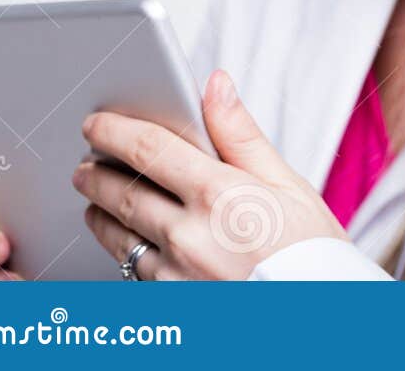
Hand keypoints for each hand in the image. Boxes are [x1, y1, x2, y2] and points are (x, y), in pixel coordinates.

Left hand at [73, 70, 347, 280]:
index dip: (115, 131)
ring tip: (96, 201)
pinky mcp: (169, 305)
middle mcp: (191, 235)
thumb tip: (215, 85)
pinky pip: (131, 271)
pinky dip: (122, 249)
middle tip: (85, 165)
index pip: (150, 149)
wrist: (319, 319)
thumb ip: (242, 135)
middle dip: (96, 174)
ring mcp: (176, 275)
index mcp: (223, 194)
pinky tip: (125, 241)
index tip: (97, 123)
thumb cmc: (312, 253)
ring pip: (117, 236)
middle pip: (122, 193)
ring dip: (100, 213)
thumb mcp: (290, 186)